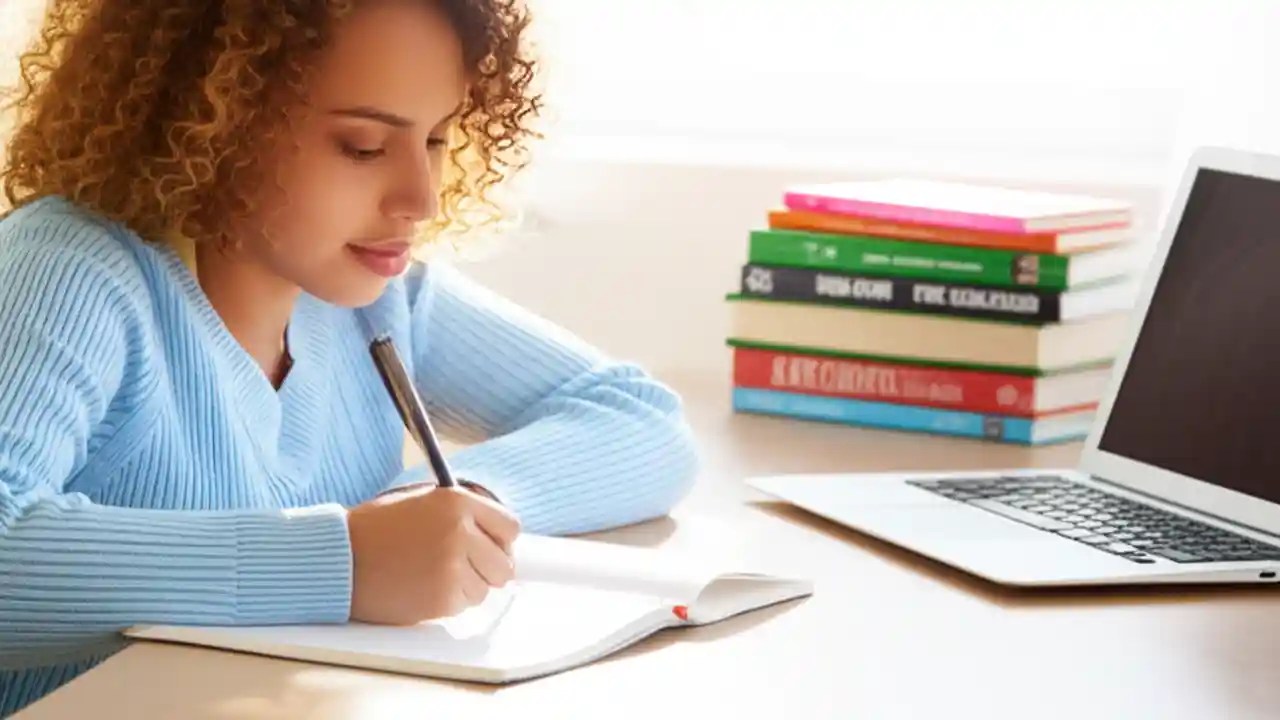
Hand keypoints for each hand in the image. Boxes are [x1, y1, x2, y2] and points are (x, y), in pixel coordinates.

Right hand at [347, 485, 520, 624]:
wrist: (339, 559)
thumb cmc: (374, 530)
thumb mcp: (421, 502)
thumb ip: (461, 514)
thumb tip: (496, 536)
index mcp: (457, 502)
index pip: (510, 527)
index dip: (499, 541)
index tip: (490, 548)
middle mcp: (460, 532)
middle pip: (504, 564)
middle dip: (487, 569)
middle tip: (462, 569)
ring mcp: (453, 567)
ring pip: (484, 590)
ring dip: (464, 588)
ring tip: (430, 576)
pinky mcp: (442, 598)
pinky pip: (463, 607)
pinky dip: (446, 603)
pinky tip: (420, 588)